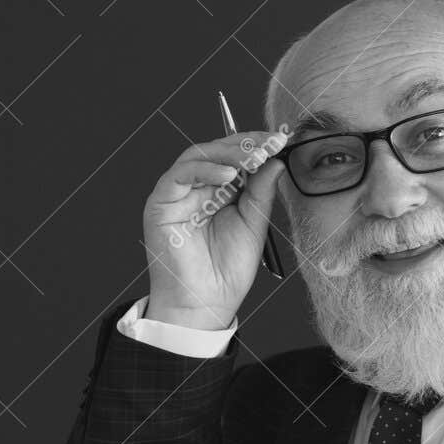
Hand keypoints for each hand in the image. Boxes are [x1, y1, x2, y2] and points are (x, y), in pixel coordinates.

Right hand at [142, 129, 286, 330]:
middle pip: (218, 150)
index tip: (282, 141)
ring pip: (199, 155)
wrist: (207, 302)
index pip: (236, 157)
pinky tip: (229, 173)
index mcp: (220, 191)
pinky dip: (205, 168)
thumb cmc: (228, 270)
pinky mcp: (161, 202)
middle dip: (247, 144)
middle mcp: (197, 188)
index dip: (257, 146)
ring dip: (229, 152)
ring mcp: (178, 193)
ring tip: (254, 157)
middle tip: (271, 143)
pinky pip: (180, 174)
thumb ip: (261, 192)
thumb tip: (275, 160)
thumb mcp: (254, 224)